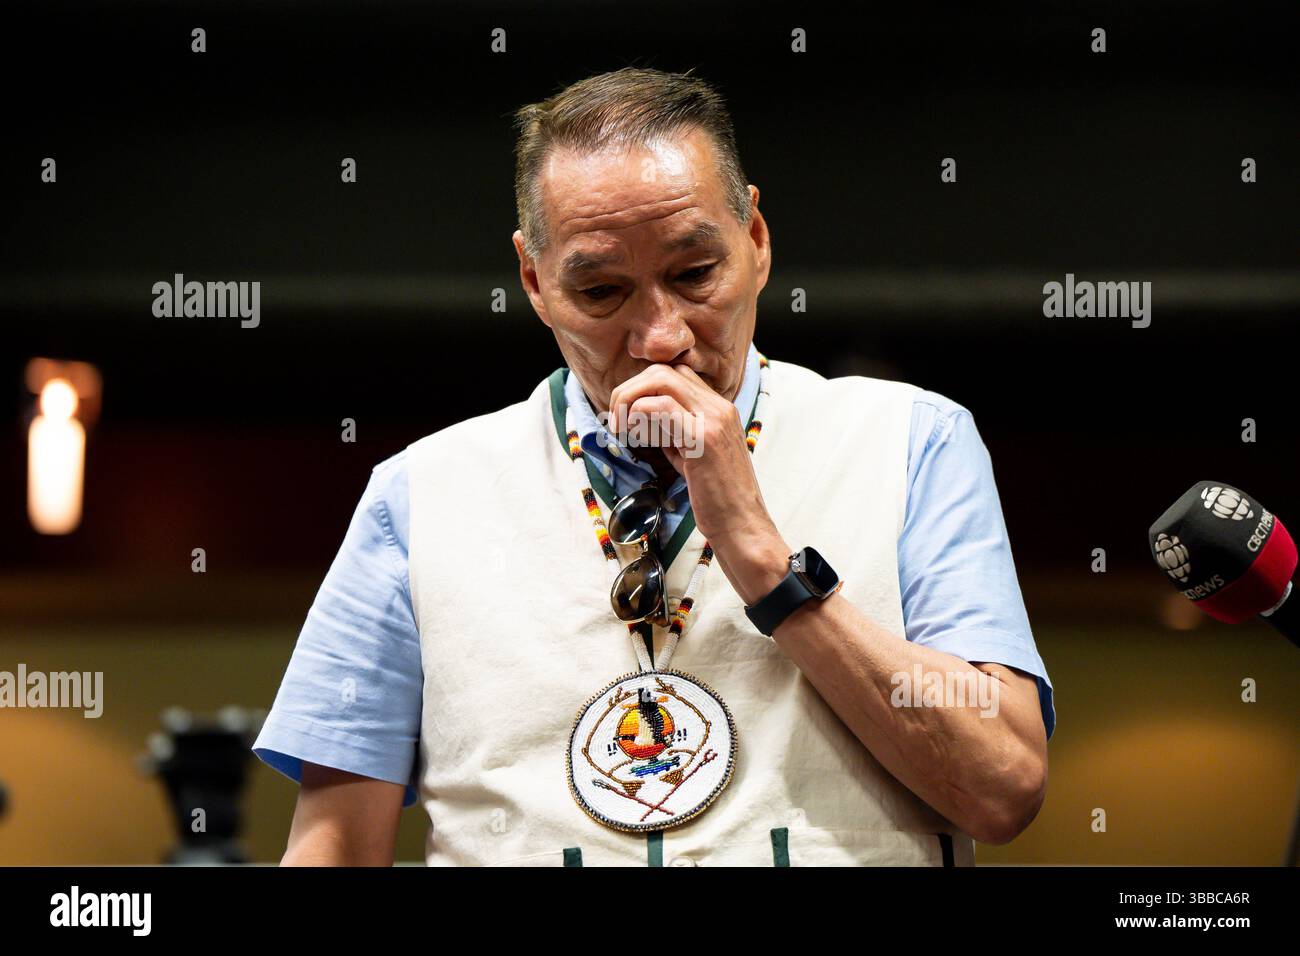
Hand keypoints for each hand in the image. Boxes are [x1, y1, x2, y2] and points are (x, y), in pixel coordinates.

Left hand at [607, 363, 789, 603]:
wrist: (743, 527)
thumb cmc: (718, 500)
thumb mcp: (693, 457)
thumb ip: (674, 433)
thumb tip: (644, 419)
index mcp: (719, 409)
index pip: (676, 373)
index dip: (644, 389)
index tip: (628, 416)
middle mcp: (719, 407)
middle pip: (664, 370)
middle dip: (630, 389)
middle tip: (616, 420)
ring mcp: (713, 419)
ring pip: (660, 379)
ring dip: (629, 400)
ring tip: (620, 428)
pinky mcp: (703, 438)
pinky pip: (659, 407)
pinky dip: (637, 415)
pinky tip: (632, 436)